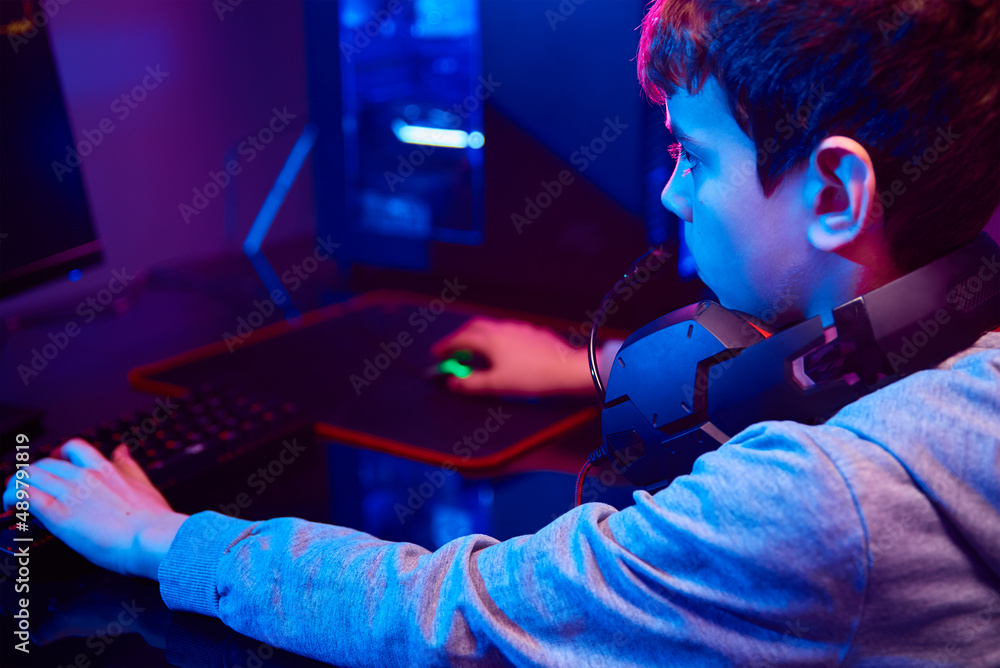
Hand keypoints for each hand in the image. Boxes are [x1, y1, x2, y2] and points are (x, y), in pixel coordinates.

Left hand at [2, 439, 187, 580]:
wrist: (152, 538)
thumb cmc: (153, 519)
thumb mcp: (144, 485)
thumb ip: (128, 467)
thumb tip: (122, 450)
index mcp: (105, 469)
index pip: (74, 449)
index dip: (58, 456)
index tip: (54, 466)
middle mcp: (84, 476)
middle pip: (46, 462)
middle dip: (33, 474)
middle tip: (29, 488)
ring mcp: (70, 493)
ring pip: (29, 475)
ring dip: (16, 485)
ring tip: (12, 499)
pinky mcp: (57, 513)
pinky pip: (23, 496)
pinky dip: (12, 498)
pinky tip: (11, 507)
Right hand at [431, 317, 593, 396]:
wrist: (567, 368)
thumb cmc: (531, 377)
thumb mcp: (497, 385)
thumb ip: (471, 383)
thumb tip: (453, 382)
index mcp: (489, 339)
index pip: (460, 339)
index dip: (446, 346)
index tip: (437, 354)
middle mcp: (501, 328)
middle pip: (474, 327)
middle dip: (460, 337)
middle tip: (454, 350)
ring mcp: (518, 327)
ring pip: (491, 326)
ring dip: (479, 335)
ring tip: (476, 350)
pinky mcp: (533, 331)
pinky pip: (507, 330)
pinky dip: (496, 337)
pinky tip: (503, 350)